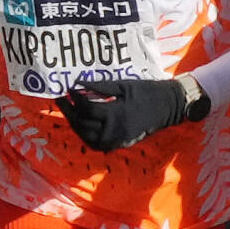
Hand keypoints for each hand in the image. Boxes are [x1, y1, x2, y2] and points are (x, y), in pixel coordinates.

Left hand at [57, 77, 192, 150]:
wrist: (169, 106)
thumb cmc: (146, 91)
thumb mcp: (123, 85)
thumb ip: (100, 87)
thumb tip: (78, 84)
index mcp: (116, 114)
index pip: (87, 110)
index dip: (74, 99)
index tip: (68, 89)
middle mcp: (114, 131)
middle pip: (83, 126)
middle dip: (69, 113)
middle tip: (61, 100)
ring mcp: (118, 140)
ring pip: (88, 139)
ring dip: (76, 127)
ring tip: (70, 113)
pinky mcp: (121, 143)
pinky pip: (98, 144)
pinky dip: (87, 136)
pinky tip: (83, 125)